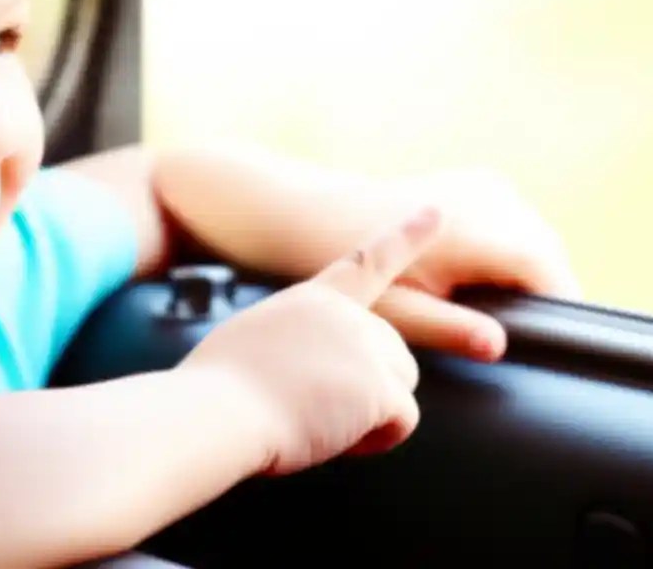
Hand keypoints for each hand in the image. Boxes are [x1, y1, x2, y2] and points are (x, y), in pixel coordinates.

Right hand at [180, 205, 441, 476]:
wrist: (215, 410)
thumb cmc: (217, 390)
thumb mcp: (255, 342)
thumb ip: (297, 343)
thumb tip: (313, 375)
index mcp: (312, 299)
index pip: (366, 262)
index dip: (406, 236)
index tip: (437, 211)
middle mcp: (347, 314)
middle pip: (393, 354)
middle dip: (368, 389)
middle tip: (313, 407)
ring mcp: (367, 346)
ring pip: (401, 388)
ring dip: (369, 415)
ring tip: (315, 420)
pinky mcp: (380, 386)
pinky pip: (401, 422)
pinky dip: (373, 440)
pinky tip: (331, 437)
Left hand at [372, 169, 581, 362]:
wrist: (321, 216)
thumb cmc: (357, 272)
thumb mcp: (399, 310)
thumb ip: (451, 328)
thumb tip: (496, 345)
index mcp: (479, 232)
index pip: (549, 274)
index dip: (557, 313)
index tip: (550, 347)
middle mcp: (493, 201)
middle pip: (549, 257)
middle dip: (543, 295)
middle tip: (520, 337)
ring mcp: (489, 187)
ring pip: (539, 238)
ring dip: (532, 272)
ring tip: (499, 309)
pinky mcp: (481, 183)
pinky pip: (519, 222)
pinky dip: (514, 249)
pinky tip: (483, 274)